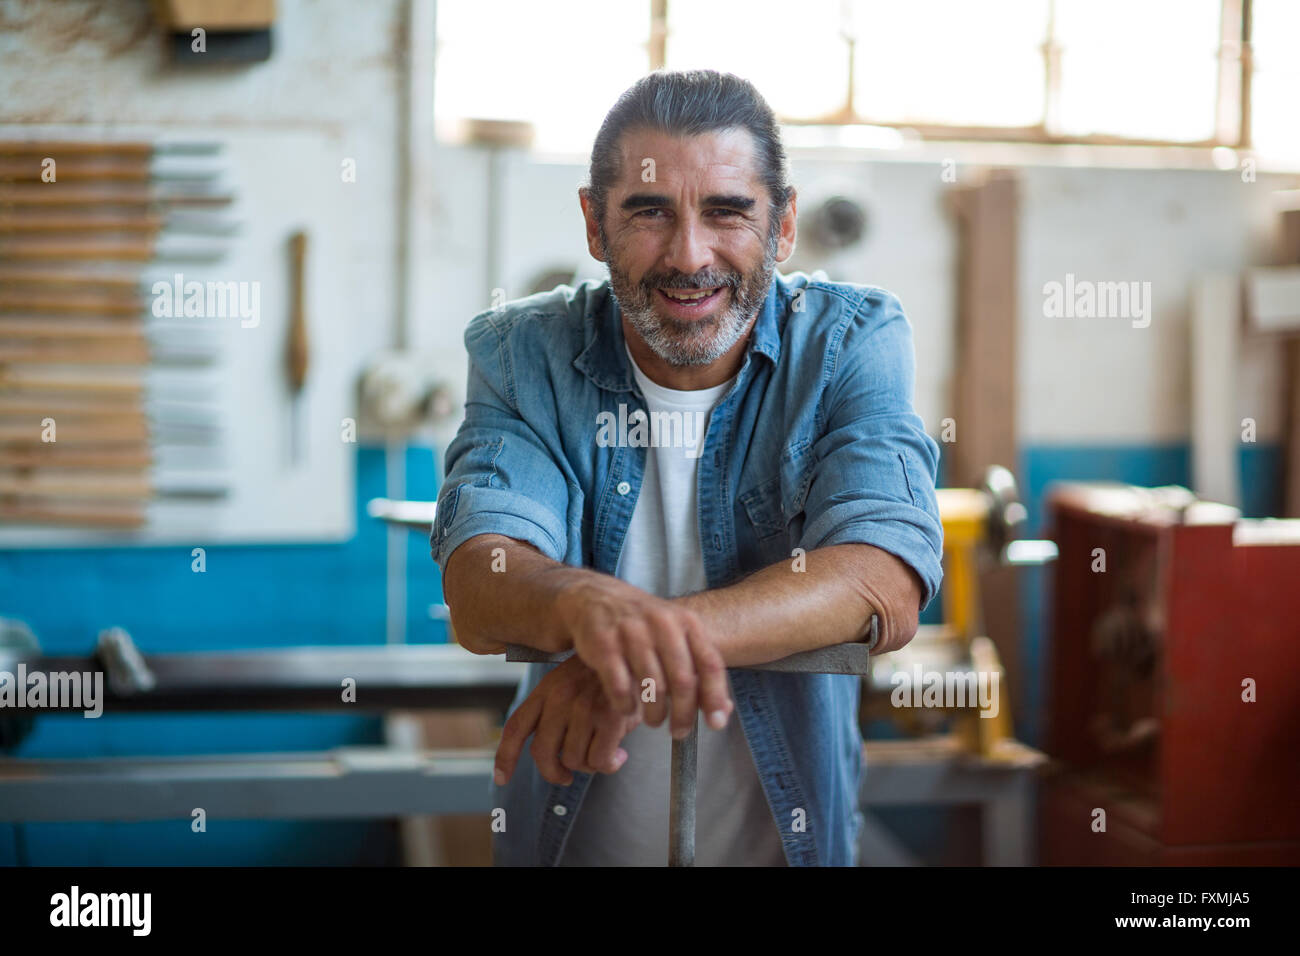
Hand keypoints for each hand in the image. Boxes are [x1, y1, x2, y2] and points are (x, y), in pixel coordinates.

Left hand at [495, 656, 641, 786]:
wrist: (637, 654)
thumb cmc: (605, 675)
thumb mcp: (570, 682)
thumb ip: (554, 713)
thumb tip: (553, 756)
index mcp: (547, 689)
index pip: (516, 728)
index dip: (505, 757)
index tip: (501, 778)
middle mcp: (560, 698)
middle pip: (542, 754)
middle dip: (554, 773)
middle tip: (566, 776)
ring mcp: (584, 708)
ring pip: (574, 761)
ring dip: (590, 765)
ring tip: (604, 752)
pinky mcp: (609, 718)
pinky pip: (599, 761)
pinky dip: (609, 765)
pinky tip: (619, 754)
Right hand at [554, 575, 731, 737]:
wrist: (596, 597)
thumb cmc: (643, 624)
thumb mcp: (676, 633)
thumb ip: (699, 668)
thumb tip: (722, 711)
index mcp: (686, 621)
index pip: (710, 663)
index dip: (715, 697)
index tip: (715, 724)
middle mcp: (662, 624)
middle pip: (683, 681)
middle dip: (683, 714)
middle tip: (679, 731)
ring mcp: (632, 632)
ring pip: (653, 687)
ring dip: (656, 713)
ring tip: (655, 721)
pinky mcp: (604, 644)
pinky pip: (620, 687)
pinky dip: (626, 706)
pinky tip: (628, 708)